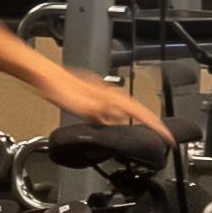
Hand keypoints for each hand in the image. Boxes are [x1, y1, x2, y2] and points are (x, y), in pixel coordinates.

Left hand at [36, 75, 164, 154]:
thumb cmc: (59, 87)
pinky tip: (107, 125)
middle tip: (160, 135)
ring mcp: (98, 95)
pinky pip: (108, 112)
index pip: (140, 112)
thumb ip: (100, 113)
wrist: (43, 76)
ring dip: (132, 121)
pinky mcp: (88, 97)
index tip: (168, 136)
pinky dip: (113, 120)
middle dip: (149, 122)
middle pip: (135, 110)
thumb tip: (116, 118)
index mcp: (109, 97)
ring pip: (122, 110)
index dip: (155, 125)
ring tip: (140, 133)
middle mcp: (107, 95)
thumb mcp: (81, 104)